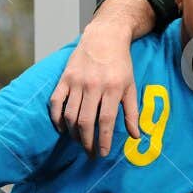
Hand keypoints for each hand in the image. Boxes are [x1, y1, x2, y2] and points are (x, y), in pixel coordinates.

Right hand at [49, 0, 149, 156]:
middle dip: (87, 141)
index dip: (103, 140)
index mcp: (113, 89)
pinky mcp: (64, 78)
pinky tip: (62, 128)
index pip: (105, 121)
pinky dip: (56, 118)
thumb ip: (132, 112)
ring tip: (79, 142)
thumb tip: (136, 136)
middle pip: (85, 121)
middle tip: (90, 153)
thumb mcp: (131, 87)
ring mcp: (76, 82)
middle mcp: (93, 86)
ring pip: (70, 114)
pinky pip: (56, 102)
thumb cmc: (121, 65)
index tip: (101, 154)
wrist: (104, 38)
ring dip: (73, 133)